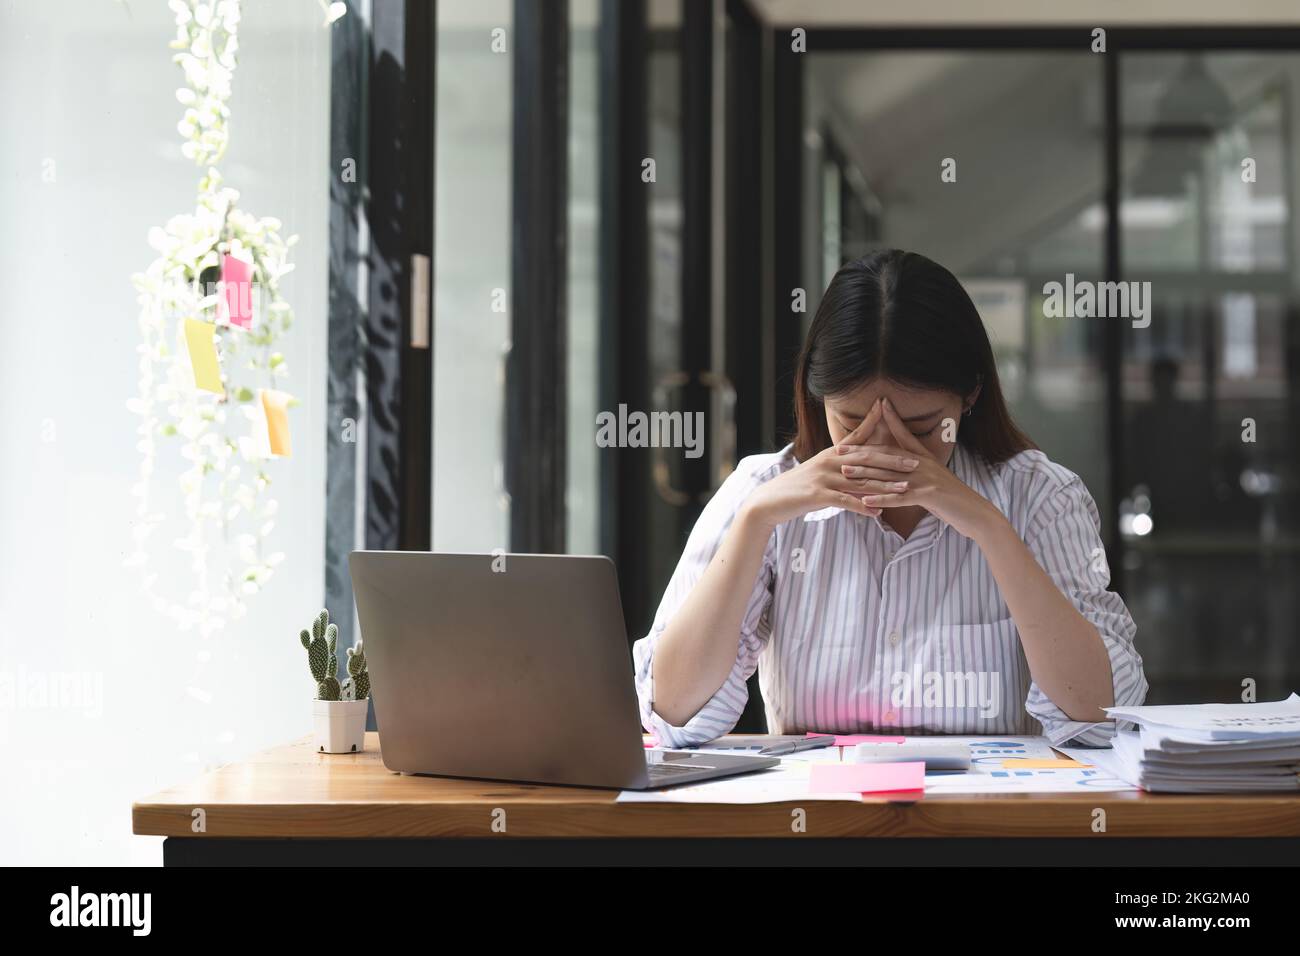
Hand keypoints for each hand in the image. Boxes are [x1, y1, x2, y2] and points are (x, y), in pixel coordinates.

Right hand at [741, 400, 917, 529]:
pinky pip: (846, 501)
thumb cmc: (797, 488)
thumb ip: (839, 466)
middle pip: (867, 459)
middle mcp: (829, 462)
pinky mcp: (818, 495)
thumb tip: (858, 466)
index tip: (890, 413)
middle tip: (915, 463)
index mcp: (831, 454)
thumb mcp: (818, 470)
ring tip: (905, 489)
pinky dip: (863, 507)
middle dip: (893, 461)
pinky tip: (878, 513)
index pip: (857, 437)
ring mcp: (824, 478)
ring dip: (885, 486)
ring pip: (861, 481)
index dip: (873, 424)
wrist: (770, 501)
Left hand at [836, 398, 1002, 539]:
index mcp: (923, 458)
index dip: (888, 421)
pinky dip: (882, 499)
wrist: (976, 513)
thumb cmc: (951, 498)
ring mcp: (926, 479)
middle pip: (887, 456)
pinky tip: (866, 501)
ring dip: (865, 475)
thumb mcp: (934, 477)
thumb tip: (901, 462)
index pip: (902, 436)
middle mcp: (923, 464)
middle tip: (838, 450)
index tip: (874, 408)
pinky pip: (900, 498)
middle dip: (861, 453)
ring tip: (845, 472)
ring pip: (889, 476)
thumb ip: (917, 468)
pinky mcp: (929, 496)